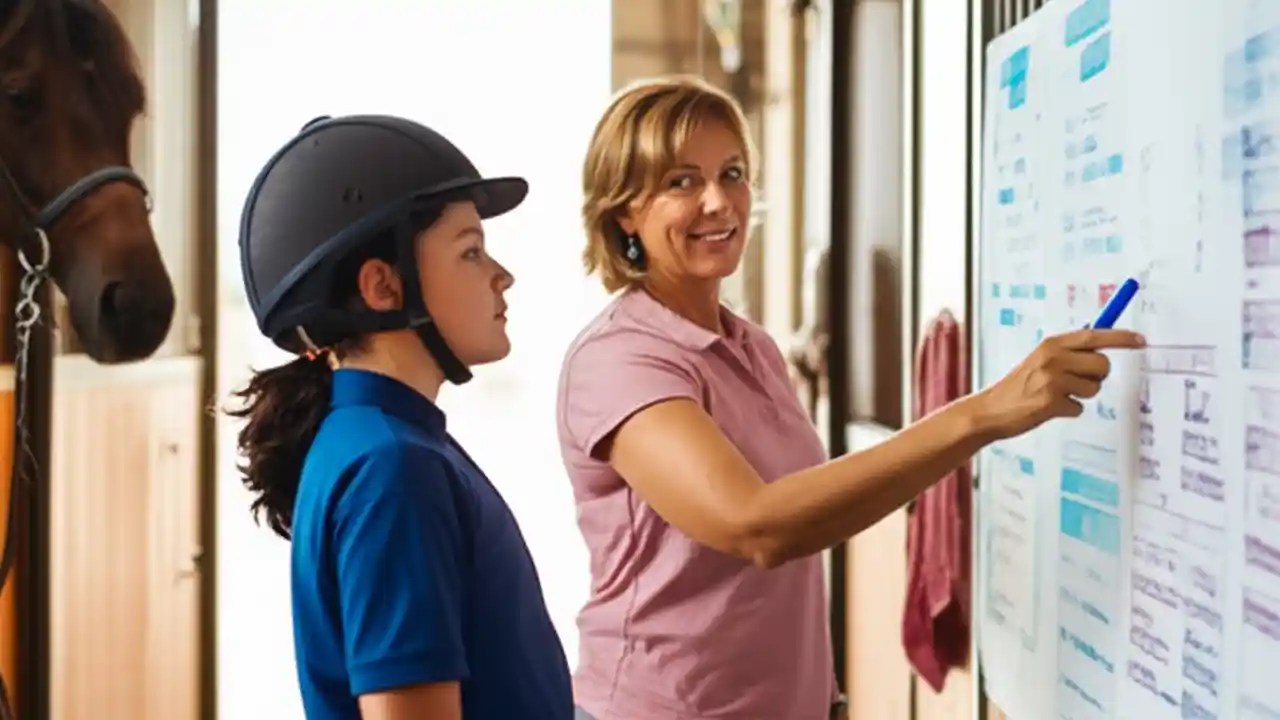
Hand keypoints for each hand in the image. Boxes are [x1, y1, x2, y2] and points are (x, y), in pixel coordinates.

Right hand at [969, 328, 1144, 440]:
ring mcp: (1052, 380)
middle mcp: (1053, 358)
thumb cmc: (1020, 385)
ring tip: (1059, 395)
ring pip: (1094, 388)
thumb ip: (1068, 352)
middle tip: (1079, 382)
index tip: (1141, 341)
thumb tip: (1102, 347)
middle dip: (1097, 376)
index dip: (1121, 337)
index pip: (1095, 334)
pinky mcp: (1051, 403)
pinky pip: (1080, 408)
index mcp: (1052, 344)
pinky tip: (1050, 408)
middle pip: (1102, 364)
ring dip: (1082, 395)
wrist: (991, 409)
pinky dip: (1069, 411)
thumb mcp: (1040, 359)